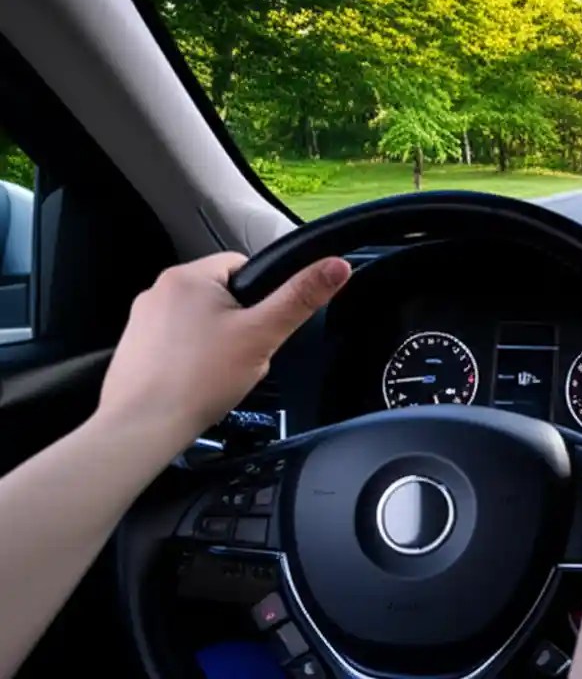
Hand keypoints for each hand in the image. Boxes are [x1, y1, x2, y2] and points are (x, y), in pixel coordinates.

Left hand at [98, 252, 350, 446]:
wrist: (142, 426)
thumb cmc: (200, 380)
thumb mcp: (262, 336)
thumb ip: (300, 298)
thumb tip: (337, 266)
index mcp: (189, 275)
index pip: (243, 267)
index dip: (262, 298)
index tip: (261, 328)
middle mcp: (159, 289)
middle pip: (222, 296)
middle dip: (239, 324)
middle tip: (243, 355)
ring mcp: (142, 319)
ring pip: (199, 321)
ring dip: (215, 342)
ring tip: (218, 373)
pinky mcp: (133, 347)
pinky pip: (176, 343)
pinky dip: (190, 359)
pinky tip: (195, 382)